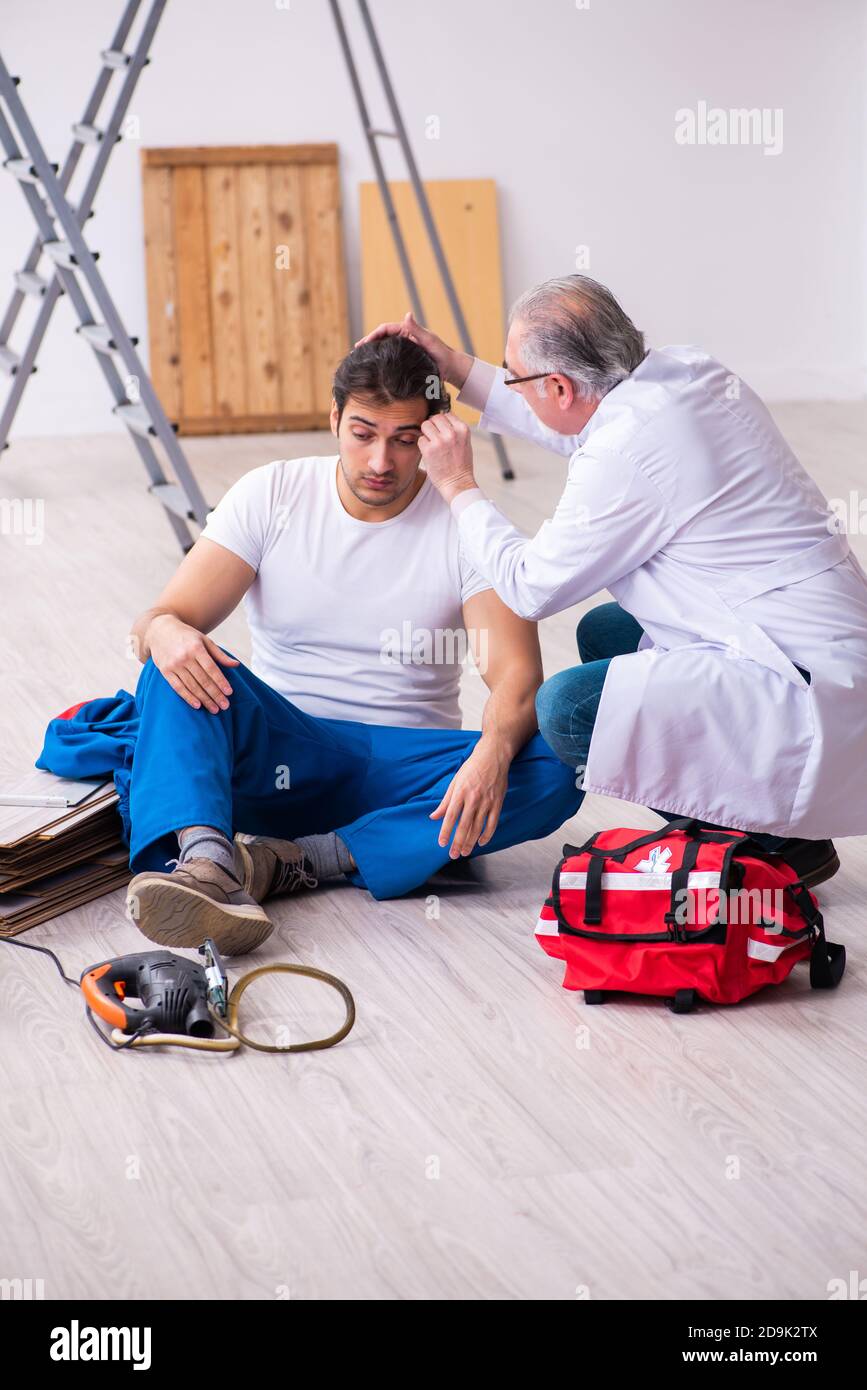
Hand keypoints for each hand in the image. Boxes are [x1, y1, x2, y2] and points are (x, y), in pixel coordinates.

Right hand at [147, 614, 238, 712]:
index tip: (229, 692)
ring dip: (204, 699)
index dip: (220, 681)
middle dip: (215, 694)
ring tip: (214, 709)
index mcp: (196, 648)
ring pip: (192, 686)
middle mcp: (184, 657)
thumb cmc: (186, 636)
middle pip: (203, 680)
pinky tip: (197, 705)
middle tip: (225, 706)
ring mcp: (174, 665)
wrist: (159, 630)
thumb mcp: (204, 640)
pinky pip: (178, 687)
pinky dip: (188, 697)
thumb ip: (219, 654)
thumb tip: (236, 665)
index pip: (211, 668)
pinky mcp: (165, 671)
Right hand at [354, 311, 470, 388]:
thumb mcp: (428, 340)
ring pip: (384, 349)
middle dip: (368, 343)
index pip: (386, 329)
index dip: (373, 334)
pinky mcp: (405, 361)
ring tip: (360, 359)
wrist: (450, 368)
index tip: (364, 343)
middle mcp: (404, 339)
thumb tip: (407, 314)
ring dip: (372, 352)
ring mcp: (404, 350)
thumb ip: (416, 329)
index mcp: (408, 331)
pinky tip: (373, 368)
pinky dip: (380, 362)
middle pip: (382, 338)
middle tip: (356, 351)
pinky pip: (390, 360)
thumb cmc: (442, 353)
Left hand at [418, 413, 476, 502]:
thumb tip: (440, 419)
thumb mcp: (464, 442)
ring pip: (425, 425)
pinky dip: (423, 445)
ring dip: (426, 434)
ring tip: (432, 445)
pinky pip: (420, 439)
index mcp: (462, 429)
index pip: (446, 415)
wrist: (457, 483)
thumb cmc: (461, 465)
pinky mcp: (429, 450)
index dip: (442, 423)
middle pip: (434, 418)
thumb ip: (454, 429)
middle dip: (433, 426)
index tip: (442, 432)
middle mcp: (452, 433)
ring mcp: (440, 441)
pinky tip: (430, 453)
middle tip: (435, 438)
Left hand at [430, 738, 509, 857]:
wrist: (493, 756)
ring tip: (465, 852)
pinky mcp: (498, 802)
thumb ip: (445, 802)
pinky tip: (481, 842)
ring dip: (471, 842)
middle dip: (458, 842)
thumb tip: (433, 817)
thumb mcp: (455, 782)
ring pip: (478, 827)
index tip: (441, 843)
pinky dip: (487, 834)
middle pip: (464, 825)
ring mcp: (487, 801)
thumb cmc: (471, 768)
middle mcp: (473, 798)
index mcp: (460, 792)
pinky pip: (492, 823)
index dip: (445, 832)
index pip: (450, 817)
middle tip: (453, 855)